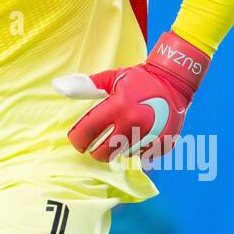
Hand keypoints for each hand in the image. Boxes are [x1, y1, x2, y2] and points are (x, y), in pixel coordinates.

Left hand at [56, 31, 209, 161]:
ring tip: (123, 134)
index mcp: (118, 105)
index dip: (77, 139)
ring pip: (124, 154)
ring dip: (119, 148)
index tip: (77, 141)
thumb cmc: (139, 79)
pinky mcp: (164, 143)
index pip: (88, 130)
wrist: (175, 81)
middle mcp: (134, 122)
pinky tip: (140, 136)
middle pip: (104, 152)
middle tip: (96, 146)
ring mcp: (151, 134)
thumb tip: (58, 86)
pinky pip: (143, 156)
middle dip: (96, 151)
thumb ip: (85, 86)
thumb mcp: (111, 78)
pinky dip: (139, 149)